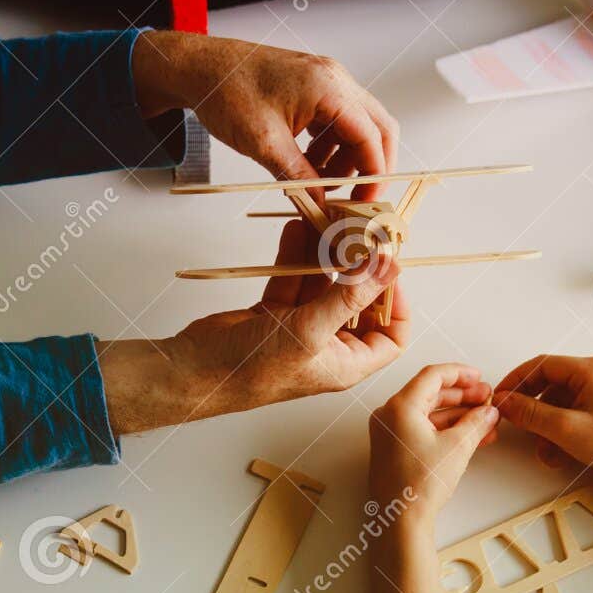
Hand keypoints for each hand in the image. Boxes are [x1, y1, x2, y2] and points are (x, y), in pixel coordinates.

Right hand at [101, 220, 407, 431]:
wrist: (195, 371)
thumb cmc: (253, 368)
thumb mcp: (309, 331)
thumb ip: (349, 297)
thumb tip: (387, 268)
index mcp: (346, 362)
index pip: (391, 335)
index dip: (396, 302)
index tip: (388, 268)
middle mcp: (328, 346)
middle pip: (358, 303)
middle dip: (360, 269)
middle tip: (362, 234)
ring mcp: (300, 328)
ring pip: (323, 285)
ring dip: (327, 255)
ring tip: (331, 222)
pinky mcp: (273, 314)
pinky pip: (293, 280)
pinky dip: (296, 257)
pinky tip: (298, 229)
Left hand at [131, 31, 398, 199]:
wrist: (200, 67)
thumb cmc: (226, 91)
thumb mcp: (264, 144)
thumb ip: (298, 178)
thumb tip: (320, 206)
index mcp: (329, 87)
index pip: (372, 136)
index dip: (374, 175)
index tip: (365, 204)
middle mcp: (334, 79)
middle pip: (376, 128)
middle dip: (368, 167)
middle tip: (353, 198)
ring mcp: (326, 80)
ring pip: (356, 127)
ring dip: (345, 159)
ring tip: (315, 182)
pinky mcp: (313, 87)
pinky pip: (335, 121)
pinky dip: (329, 147)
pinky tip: (305, 163)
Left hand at [369, 364, 498, 519]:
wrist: (401, 521)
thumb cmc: (419, 486)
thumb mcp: (457, 447)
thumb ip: (477, 423)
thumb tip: (489, 412)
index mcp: (399, 407)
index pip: (432, 376)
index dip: (460, 373)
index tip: (479, 377)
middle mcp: (389, 416)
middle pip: (430, 393)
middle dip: (462, 395)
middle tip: (486, 398)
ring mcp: (390, 433)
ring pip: (429, 413)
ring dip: (458, 414)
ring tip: (485, 419)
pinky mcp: (394, 449)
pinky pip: (422, 429)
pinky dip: (446, 430)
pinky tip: (471, 436)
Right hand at [491, 355, 592, 487]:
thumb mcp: (565, 429)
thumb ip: (530, 413)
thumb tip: (503, 402)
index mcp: (592, 369)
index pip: (541, 365)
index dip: (516, 381)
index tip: (500, 398)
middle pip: (550, 384)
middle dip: (533, 409)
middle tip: (517, 425)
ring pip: (560, 402)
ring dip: (546, 426)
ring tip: (545, 451)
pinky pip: (574, 413)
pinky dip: (562, 431)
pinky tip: (559, 453)